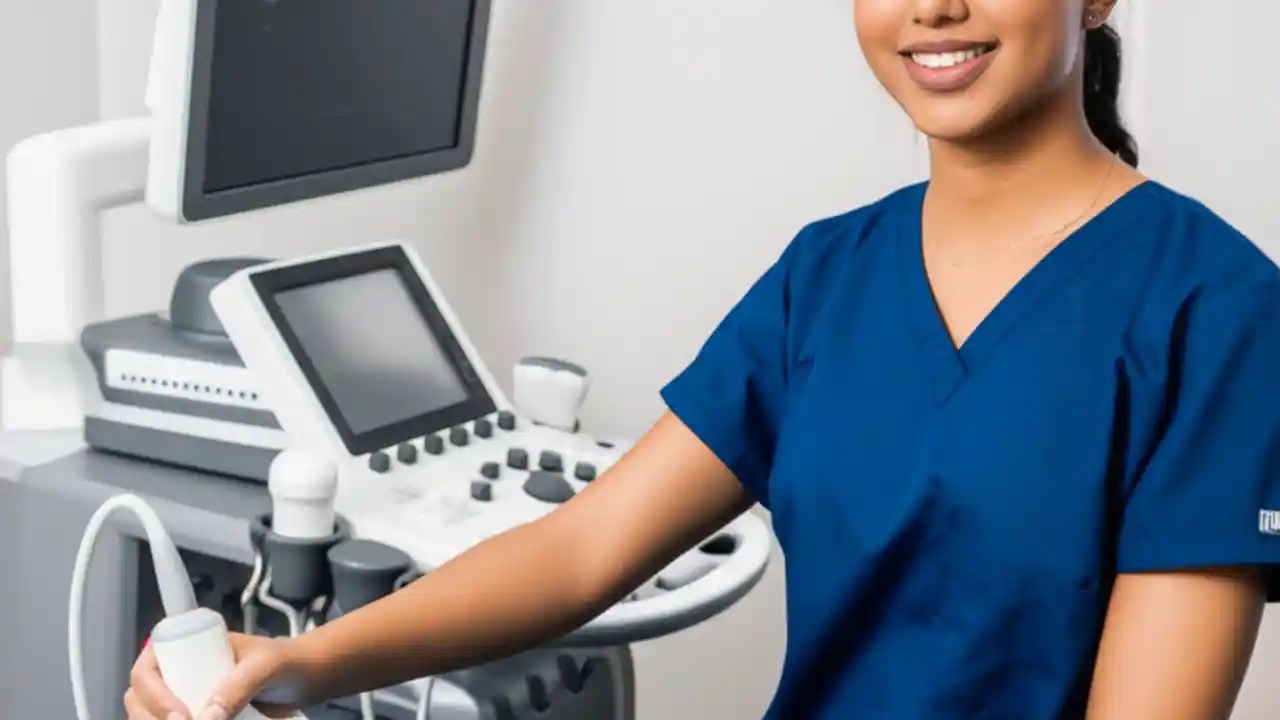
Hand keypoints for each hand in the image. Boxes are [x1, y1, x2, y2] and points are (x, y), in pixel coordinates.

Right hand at [124, 632, 309, 719]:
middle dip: (151, 718)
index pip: (145, 671)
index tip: (179, 716)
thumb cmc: (283, 662)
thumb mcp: (265, 665)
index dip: (152, 697)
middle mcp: (173, 673)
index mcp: (182, 646)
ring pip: (147, 718)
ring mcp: (179, 698)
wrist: (303, 680)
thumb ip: (240, 685)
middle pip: (138, 700)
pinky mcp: (192, 716)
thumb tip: (207, 718)